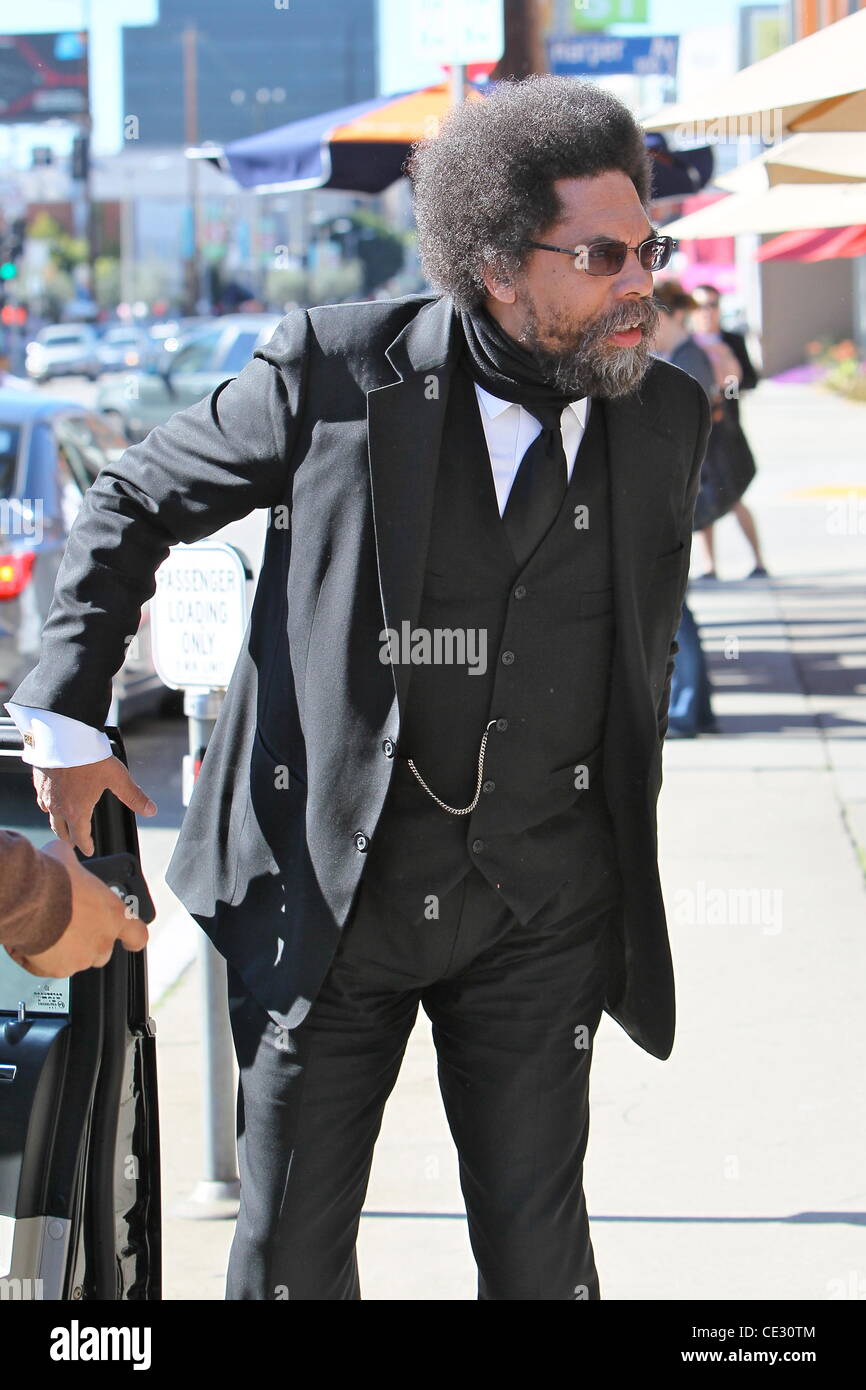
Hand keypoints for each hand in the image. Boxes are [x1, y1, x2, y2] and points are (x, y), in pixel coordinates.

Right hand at [5, 839, 148, 977]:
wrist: (27, 898)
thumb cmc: (52, 878)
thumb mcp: (68, 860)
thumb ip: (75, 866)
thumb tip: (65, 858)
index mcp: (114, 914)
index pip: (138, 934)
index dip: (133, 938)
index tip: (129, 940)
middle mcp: (102, 940)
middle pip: (103, 950)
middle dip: (89, 941)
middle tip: (72, 926)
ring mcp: (80, 958)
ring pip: (76, 959)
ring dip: (66, 949)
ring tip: (49, 928)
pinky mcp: (58, 969)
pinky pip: (52, 966)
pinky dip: (44, 957)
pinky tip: (36, 939)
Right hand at [32, 756, 156, 856]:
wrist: (63, 737)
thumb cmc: (89, 758)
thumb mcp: (117, 778)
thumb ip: (133, 796)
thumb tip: (151, 810)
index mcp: (76, 811)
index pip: (79, 837)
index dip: (86, 846)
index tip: (89, 851)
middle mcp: (57, 807)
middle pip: (61, 830)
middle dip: (69, 838)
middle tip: (75, 842)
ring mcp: (45, 794)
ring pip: (49, 816)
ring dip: (57, 823)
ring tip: (63, 823)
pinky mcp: (38, 781)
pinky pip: (41, 799)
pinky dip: (47, 804)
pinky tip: (52, 799)